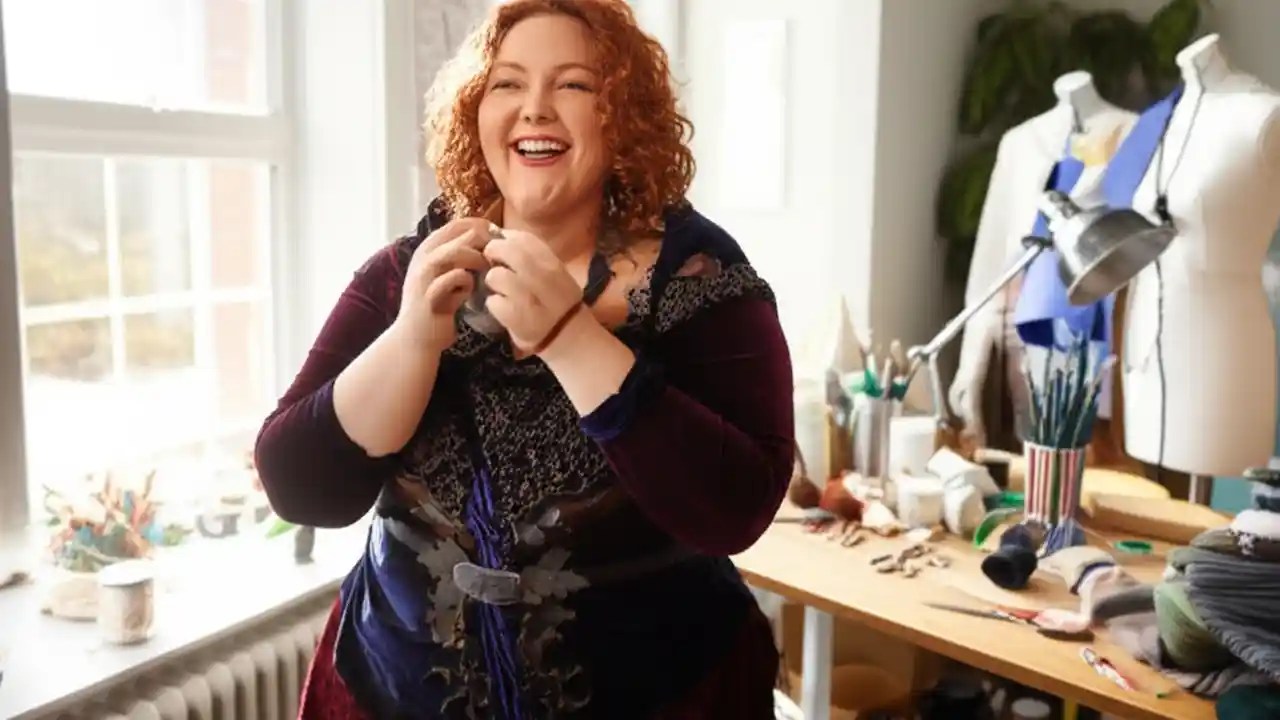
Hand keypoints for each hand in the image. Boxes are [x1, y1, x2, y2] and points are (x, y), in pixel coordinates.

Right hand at [392, 218, 492, 351]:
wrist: (415, 338)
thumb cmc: (438, 306)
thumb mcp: (447, 276)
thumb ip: (460, 260)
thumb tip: (490, 243)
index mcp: (427, 248)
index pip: (456, 224)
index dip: (480, 226)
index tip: (498, 238)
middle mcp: (423, 256)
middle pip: (458, 233)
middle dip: (482, 242)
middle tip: (496, 256)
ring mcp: (424, 274)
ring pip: (455, 252)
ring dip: (476, 260)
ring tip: (486, 272)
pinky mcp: (429, 294)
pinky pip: (456, 277)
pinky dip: (468, 283)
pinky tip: (469, 294)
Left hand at [481, 229, 589, 354]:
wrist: (571, 339)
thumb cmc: (557, 303)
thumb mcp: (555, 276)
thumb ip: (534, 258)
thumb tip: (503, 237)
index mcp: (555, 267)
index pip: (527, 240)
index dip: (508, 236)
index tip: (502, 240)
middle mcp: (546, 281)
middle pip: (512, 253)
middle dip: (494, 250)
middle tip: (489, 256)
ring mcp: (531, 301)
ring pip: (498, 276)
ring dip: (492, 279)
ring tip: (498, 287)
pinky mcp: (517, 320)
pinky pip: (494, 302)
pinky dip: (493, 303)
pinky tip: (501, 307)